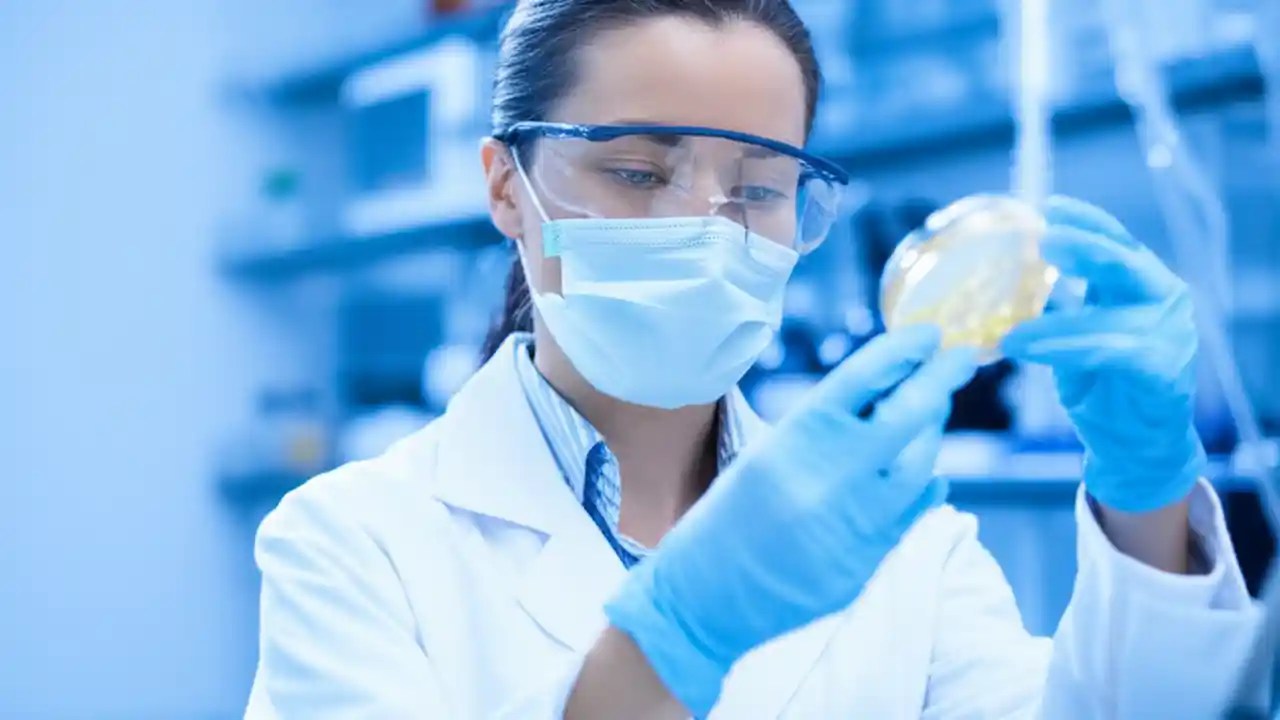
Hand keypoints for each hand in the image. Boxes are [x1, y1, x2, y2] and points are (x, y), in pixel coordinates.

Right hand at [604, 326, 977, 715]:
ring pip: (924, 464)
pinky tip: (927, 475)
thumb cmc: (730, 515)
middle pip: (911, 413)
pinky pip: (915, 511)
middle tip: (962, 359)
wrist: (708, 594)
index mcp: (799, 437)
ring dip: (931, 433)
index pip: (866, 375)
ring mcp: (859, 519)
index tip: (929, 335)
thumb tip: (886, 389)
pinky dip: (925, 486)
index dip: (905, 348)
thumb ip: (825, 428)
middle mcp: (835, 474)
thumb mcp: (768, 454)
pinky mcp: (871, 558)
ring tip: (930, 415)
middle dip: (942, 378)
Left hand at [1002, 196, 1205, 512]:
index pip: (1117, 240)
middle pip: (1124, 261)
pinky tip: (1023, 348)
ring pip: (1108, 315)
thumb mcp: (1073, 334)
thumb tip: (1002, 275)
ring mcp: (1169, 334)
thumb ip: (1055, 305)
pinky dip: (1062, 349)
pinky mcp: (1162, 370)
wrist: (1136, 443)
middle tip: (1042, 239)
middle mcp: (1161, 300)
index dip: (1086, 220)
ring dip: (1054, 323)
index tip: (1049, 206)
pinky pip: (1108, 353)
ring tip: (1010, 330)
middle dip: (1084, 248)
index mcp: (1141, 283)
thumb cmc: (1103, 383)